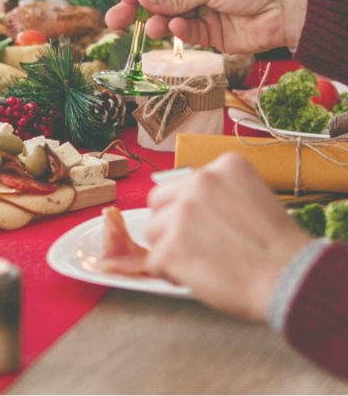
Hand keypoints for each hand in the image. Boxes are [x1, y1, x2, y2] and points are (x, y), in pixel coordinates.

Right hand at [104, 0, 309, 53]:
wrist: (290, 7)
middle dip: (137, 9)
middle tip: (116, 20)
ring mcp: (203, 8)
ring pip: (169, 17)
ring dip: (158, 22)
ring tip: (152, 28)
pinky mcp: (211, 33)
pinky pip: (188, 33)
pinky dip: (180, 32)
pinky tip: (178, 29)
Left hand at [145, 153, 311, 321]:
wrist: (293, 280)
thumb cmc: (281, 249)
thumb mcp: (256, 198)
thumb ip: (223, 195)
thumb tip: (194, 210)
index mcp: (223, 166)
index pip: (183, 184)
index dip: (191, 209)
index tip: (206, 226)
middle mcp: (198, 181)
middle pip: (158, 202)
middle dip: (170, 224)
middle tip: (196, 245)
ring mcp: (182, 212)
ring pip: (153, 232)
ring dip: (170, 249)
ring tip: (202, 263)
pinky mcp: (171, 245)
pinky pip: (154, 261)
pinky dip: (170, 273)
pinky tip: (197, 277)